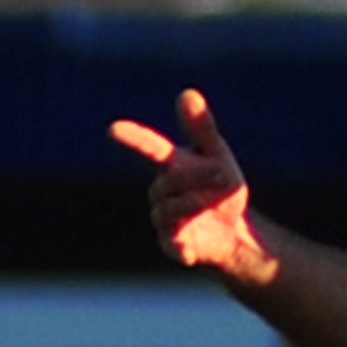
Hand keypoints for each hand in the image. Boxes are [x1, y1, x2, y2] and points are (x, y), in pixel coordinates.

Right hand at [108, 88, 275, 284]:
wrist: (233, 228)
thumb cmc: (219, 186)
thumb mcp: (217, 155)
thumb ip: (202, 127)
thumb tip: (187, 93)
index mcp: (171, 167)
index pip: (150, 149)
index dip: (133, 139)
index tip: (113, 129)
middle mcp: (161, 193)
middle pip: (169, 182)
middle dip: (197, 177)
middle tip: (224, 175)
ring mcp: (165, 221)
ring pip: (169, 211)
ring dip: (191, 204)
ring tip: (211, 201)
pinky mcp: (175, 246)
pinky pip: (173, 247)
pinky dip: (180, 249)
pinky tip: (188, 253)